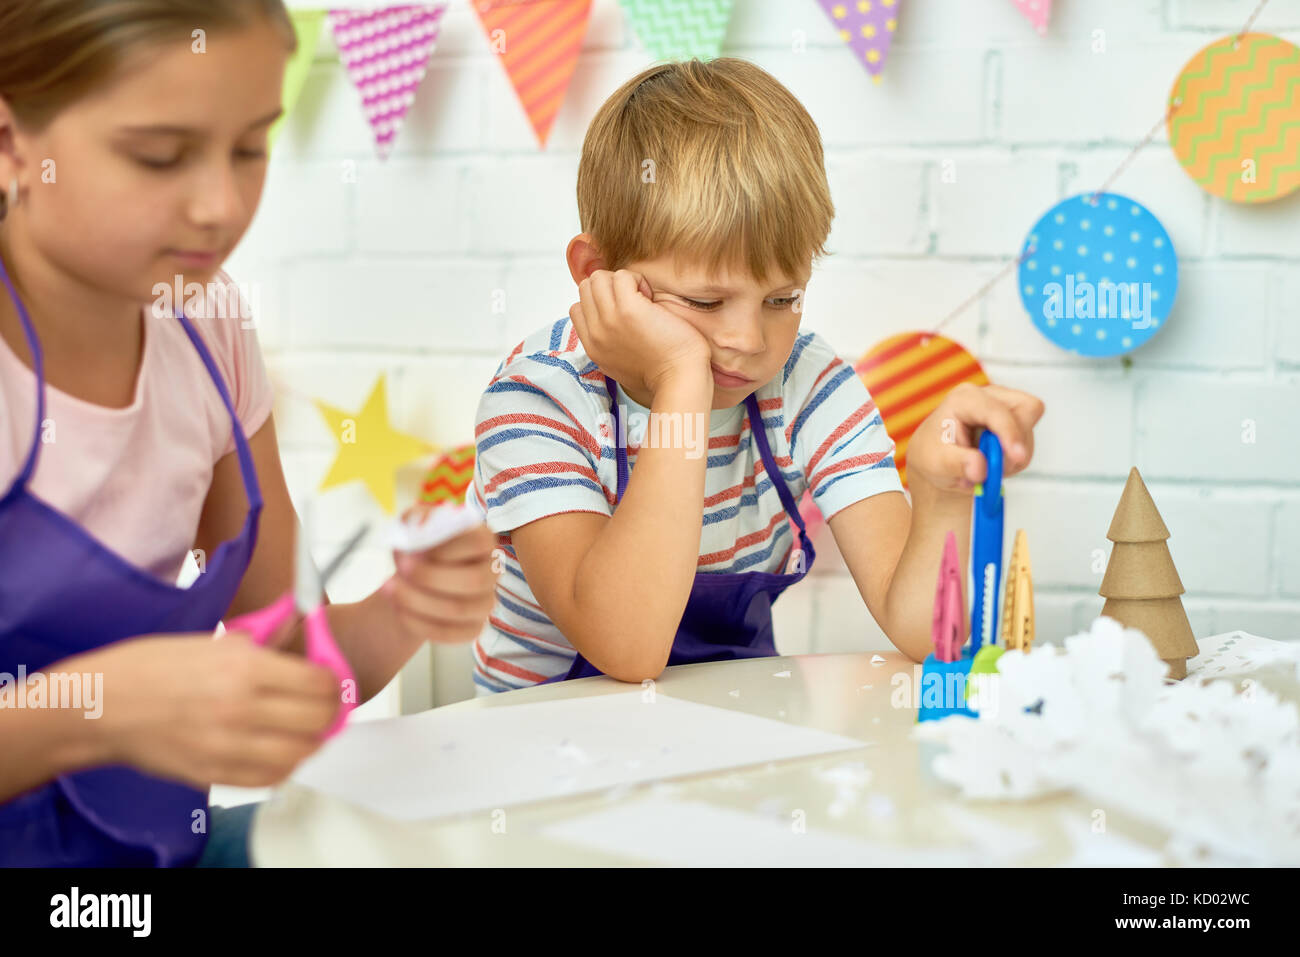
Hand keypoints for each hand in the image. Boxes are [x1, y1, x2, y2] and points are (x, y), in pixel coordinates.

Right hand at [76, 631, 340, 788]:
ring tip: (305, 730)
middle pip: (317, 719)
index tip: (330, 681)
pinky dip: (285, 766)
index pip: (318, 682)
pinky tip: (280, 751)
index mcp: (245, 667)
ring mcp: (228, 746)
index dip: (332, 682)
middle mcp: (241, 708)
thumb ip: (263, 644)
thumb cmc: (152, 667)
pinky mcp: (214, 773)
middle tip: (324, 706)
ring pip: (300, 754)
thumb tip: (302, 633)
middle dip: (328, 712)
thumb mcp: (214, 641)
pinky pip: (270, 778)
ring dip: (311, 742)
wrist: (102, 706)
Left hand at [382, 507, 497, 644]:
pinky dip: (420, 623)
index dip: (448, 547)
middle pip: (474, 580)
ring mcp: (485, 602)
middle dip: (431, 576)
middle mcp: (491, 571)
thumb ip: (415, 519)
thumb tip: (420, 524)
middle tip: (400, 569)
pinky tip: (399, 610)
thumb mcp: (412, 525)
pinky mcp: (473, 627)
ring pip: (459, 609)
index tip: (417, 547)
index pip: (478, 542)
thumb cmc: (417, 547)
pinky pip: (451, 633)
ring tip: (389, 588)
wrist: (412, 580)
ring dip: (419, 600)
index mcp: (482, 539)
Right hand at [569, 269, 711, 398]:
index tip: (621, 311)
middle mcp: (596, 333)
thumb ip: (607, 345)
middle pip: (586, 288)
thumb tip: (609, 326)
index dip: (599, 301)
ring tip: (642, 298)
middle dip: (609, 287)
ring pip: (599, 278)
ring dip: (623, 281)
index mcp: (593, 347)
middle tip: (633, 301)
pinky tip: (650, 298)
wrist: (678, 379)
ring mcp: (609, 320)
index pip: (578, 308)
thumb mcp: (619, 365)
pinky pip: (622, 275)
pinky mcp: (628, 309)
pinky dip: (637, 280)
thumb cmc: (661, 373)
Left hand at [906, 383, 1044, 494]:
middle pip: (1026, 408)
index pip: (996, 410)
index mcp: (964, 399)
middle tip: (996, 467)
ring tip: (987, 465)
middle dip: (1016, 441)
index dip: (1010, 432)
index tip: (1017, 456)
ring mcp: (1005, 407)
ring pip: (1029, 428)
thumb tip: (980, 469)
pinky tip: (994, 461)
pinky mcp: (1015, 421)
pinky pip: (1028, 441)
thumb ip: (958, 464)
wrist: (940, 459)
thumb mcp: (936, 463)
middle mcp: (989, 396)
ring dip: (1014, 455)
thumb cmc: (934, 454)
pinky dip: (1015, 458)